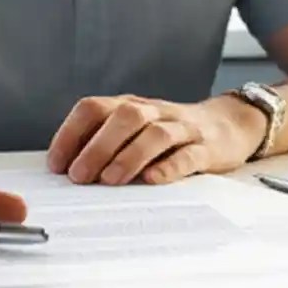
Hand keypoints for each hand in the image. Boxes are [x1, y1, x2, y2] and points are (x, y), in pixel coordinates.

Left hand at [47, 95, 267, 185]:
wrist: (231, 124)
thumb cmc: (171, 134)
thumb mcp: (137, 130)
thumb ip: (106, 142)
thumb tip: (65, 170)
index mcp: (131, 106)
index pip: (94, 108)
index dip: (71, 134)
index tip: (56, 164)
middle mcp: (155, 112)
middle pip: (125, 117)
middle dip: (98, 147)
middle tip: (79, 177)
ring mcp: (183, 128)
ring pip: (156, 134)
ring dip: (129, 156)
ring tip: (110, 180)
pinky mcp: (207, 149)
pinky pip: (188, 155)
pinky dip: (169, 167)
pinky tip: (152, 180)